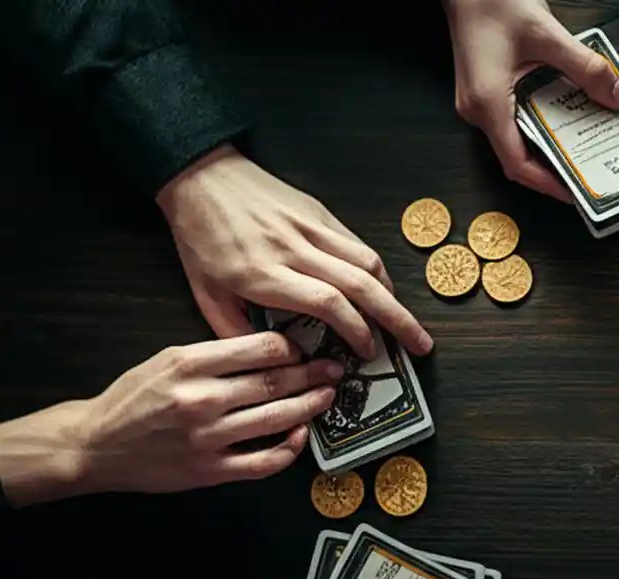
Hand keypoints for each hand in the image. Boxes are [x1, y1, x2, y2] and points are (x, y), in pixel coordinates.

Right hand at [0, 333, 340, 506]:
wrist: (95, 445)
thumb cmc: (132, 398)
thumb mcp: (168, 359)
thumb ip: (215, 354)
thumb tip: (269, 348)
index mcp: (190, 365)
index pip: (261, 348)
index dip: (293, 346)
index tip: (308, 346)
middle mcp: (202, 400)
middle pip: (276, 382)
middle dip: (313, 374)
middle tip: (335, 369)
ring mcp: (208, 438)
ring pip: (277, 419)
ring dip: (310, 406)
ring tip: (327, 396)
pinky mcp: (210, 471)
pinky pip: (263, 462)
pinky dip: (289, 449)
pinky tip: (300, 436)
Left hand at [157, 144, 432, 358]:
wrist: (199, 177)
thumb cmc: (199, 237)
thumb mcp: (205, 293)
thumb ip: (238, 332)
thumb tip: (276, 361)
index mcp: (263, 273)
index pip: (328, 303)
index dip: (357, 330)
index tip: (368, 353)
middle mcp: (294, 248)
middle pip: (362, 285)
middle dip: (397, 319)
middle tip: (419, 345)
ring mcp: (310, 226)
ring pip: (368, 262)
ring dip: (393, 295)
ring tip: (404, 321)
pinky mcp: (319, 212)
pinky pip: (357, 244)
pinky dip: (377, 271)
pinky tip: (383, 290)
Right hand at [443, 0, 618, 199]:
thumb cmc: (493, 1)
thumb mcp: (547, 33)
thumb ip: (585, 68)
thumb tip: (618, 97)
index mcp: (487, 103)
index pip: (517, 163)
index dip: (548, 184)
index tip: (577, 193)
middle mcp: (478, 110)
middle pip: (519, 155)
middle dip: (556, 166)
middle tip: (591, 170)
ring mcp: (479, 103)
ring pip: (518, 138)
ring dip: (551, 144)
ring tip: (585, 148)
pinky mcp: (485, 93)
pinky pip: (515, 120)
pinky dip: (542, 125)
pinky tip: (567, 117)